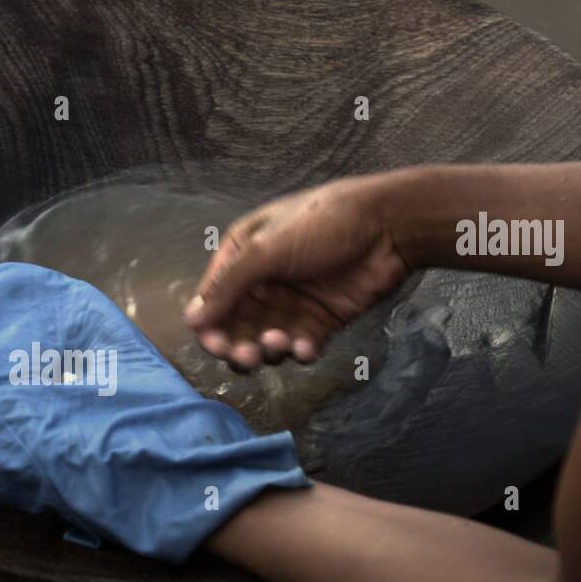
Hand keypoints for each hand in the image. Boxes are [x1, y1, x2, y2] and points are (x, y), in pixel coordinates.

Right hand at [183, 176, 410, 369]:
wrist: (389, 227)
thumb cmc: (322, 225)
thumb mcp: (267, 248)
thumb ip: (228, 286)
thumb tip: (192, 320)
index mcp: (241, 257)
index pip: (213, 300)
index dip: (210, 326)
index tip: (218, 344)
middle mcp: (262, 283)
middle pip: (236, 327)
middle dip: (238, 345)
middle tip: (249, 355)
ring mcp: (291, 304)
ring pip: (264, 341)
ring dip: (267, 350)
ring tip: (281, 343)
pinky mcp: (319, 321)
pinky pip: (299, 346)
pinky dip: (298, 352)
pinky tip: (306, 348)